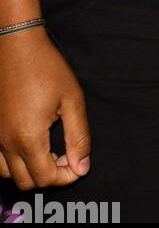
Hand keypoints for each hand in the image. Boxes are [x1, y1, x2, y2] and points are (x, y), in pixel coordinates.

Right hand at [0, 29, 91, 188]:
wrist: (17, 45)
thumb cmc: (46, 67)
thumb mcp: (72, 100)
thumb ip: (79, 137)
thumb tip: (82, 167)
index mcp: (28, 138)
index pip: (46, 178)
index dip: (67, 176)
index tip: (78, 162)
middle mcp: (5, 142)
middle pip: (26, 182)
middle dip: (49, 175)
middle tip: (66, 155)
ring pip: (8, 174)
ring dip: (29, 170)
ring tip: (48, 149)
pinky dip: (12, 161)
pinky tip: (29, 142)